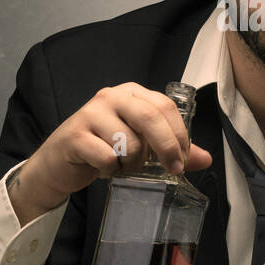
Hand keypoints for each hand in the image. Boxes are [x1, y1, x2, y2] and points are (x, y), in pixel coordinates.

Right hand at [20, 82, 213, 212]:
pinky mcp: (75, 135)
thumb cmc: (102, 149)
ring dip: (131, 164)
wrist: (58, 164)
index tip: (183, 159)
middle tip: (172, 169)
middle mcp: (111, 97)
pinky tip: (103, 169)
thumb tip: (206, 159)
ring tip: (122, 167)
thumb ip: (171, 150)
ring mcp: (91, 114)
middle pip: (150, 118)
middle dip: (166, 147)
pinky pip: (106, 157)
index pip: (165, 107)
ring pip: (129, 143)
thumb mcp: (140, 146)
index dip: (179, 135)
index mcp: (131, 94)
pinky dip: (110, 170)